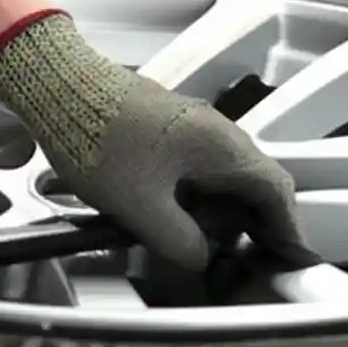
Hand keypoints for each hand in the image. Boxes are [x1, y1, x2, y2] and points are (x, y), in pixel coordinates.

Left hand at [0, 11, 308, 270]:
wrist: (59, 88)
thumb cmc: (99, 140)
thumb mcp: (141, 207)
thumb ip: (179, 240)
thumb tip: (200, 257)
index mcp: (221, 146)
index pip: (275, 190)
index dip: (285, 228)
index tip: (287, 255)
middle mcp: (215, 131)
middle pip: (254, 182)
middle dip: (252, 223)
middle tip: (244, 258)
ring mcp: (191, 126)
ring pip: (224, 174)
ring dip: (221, 210)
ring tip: (205, 244)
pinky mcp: (167, 127)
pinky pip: (197, 166)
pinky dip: (198, 195)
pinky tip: (174, 216)